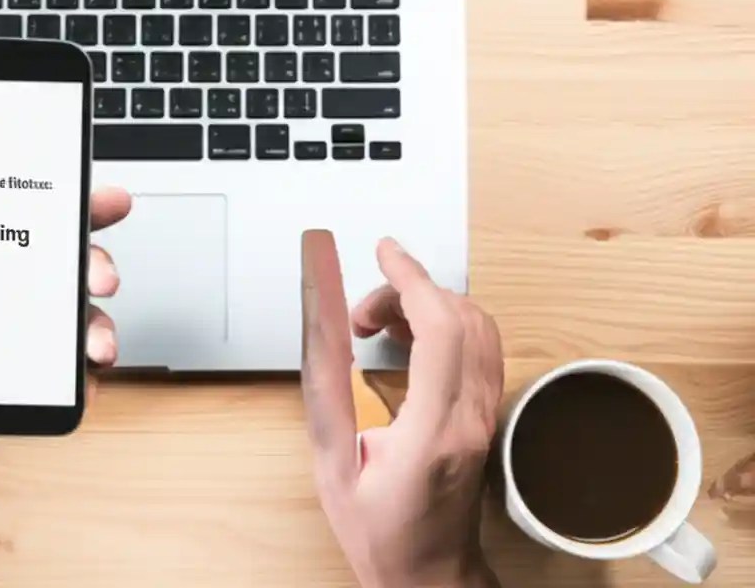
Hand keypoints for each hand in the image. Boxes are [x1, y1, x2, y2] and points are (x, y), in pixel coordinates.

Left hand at [0, 182, 132, 523]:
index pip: (4, 228)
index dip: (52, 209)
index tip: (86, 197)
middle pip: (52, 271)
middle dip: (91, 262)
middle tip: (100, 274)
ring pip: (66, 324)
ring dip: (96, 325)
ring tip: (96, 343)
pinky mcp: (11, 393)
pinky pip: (60, 379)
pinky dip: (84, 377)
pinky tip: (86, 378)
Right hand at [301, 232, 503, 587]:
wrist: (430, 575)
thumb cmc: (379, 531)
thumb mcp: (331, 461)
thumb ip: (326, 386)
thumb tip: (320, 324)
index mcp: (432, 432)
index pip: (440, 329)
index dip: (411, 279)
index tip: (384, 252)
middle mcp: (470, 418)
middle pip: (460, 317)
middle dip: (408, 292)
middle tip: (360, 315)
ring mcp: (486, 416)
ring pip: (477, 327)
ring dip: (429, 307)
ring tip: (378, 327)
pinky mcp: (488, 415)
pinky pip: (480, 347)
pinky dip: (445, 324)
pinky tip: (409, 339)